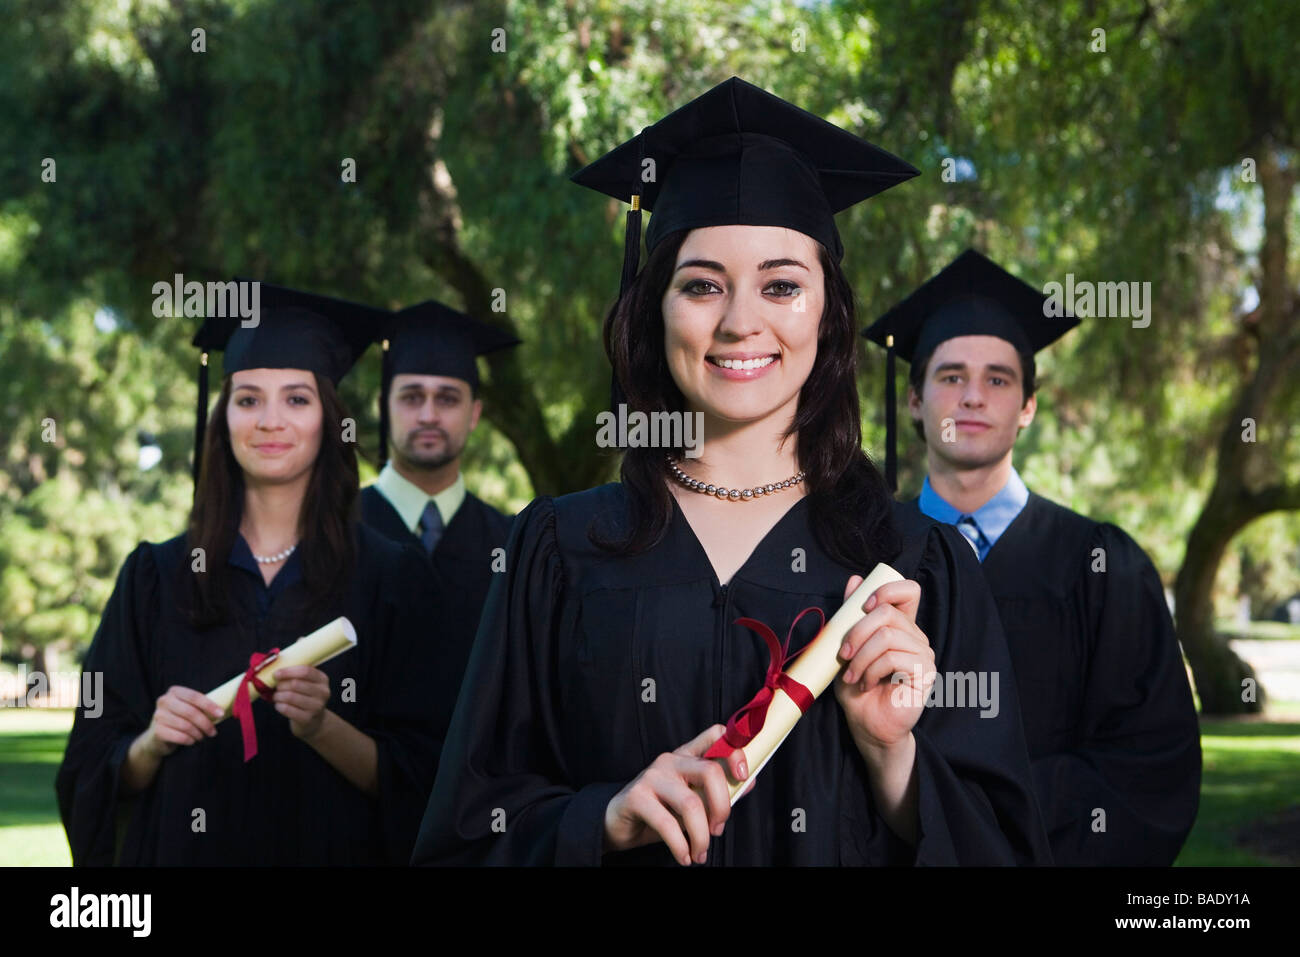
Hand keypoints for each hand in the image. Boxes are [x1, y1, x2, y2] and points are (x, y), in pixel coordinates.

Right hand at [142, 686, 224, 757]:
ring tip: (202, 737)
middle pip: (190, 712)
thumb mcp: (189, 709)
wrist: (157, 738)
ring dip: (198, 733)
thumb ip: (201, 706)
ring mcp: (158, 715)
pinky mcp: (156, 730)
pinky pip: (178, 736)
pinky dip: (189, 740)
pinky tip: (192, 741)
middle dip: (205, 723)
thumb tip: (225, 708)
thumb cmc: (180, 720)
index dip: (209, 705)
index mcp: (174, 691)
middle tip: (213, 732)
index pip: (194, 696)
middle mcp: (164, 701)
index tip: (221, 714)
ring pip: (185, 725)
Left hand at [270, 665, 330, 741]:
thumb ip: (296, 675)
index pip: (305, 671)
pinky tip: (279, 705)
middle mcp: (323, 692)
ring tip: (276, 696)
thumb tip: (275, 670)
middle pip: (296, 683)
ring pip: (290, 696)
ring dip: (278, 695)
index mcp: (323, 679)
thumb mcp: (307, 684)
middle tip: (276, 687)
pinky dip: (279, 706)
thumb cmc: (305, 698)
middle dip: (281, 685)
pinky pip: (287, 709)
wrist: (313, 722)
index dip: (288, 671)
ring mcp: (317, 706)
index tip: (276, 674)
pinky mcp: (308, 719)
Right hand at [603, 724, 747, 865]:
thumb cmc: (660, 811)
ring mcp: (652, 776)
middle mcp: (670, 760)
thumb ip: (717, 791)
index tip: (743, 775)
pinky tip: (684, 856)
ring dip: (701, 835)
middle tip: (718, 830)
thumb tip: (749, 783)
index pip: (715, 736)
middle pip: (710, 771)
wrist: (618, 824)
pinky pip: (667, 823)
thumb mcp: (691, 800)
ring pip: (691, 803)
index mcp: (687, 756)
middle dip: (722, 807)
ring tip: (700, 852)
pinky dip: (681, 846)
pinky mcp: (636, 796)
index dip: (735, 750)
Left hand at [833, 575, 935, 754]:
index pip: (909, 590)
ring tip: (852, 675)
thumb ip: (852, 616)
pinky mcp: (926, 673)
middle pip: (889, 612)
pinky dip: (871, 670)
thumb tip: (855, 580)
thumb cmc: (857, 687)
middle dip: (857, 631)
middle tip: (843, 655)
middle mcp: (916, 637)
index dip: (886, 590)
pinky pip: (893, 658)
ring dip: (861, 657)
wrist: (867, 725)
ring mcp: (924, 654)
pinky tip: (865, 684)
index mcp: (901, 626)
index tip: (863, 606)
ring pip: (888, 636)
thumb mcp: (847, 647)